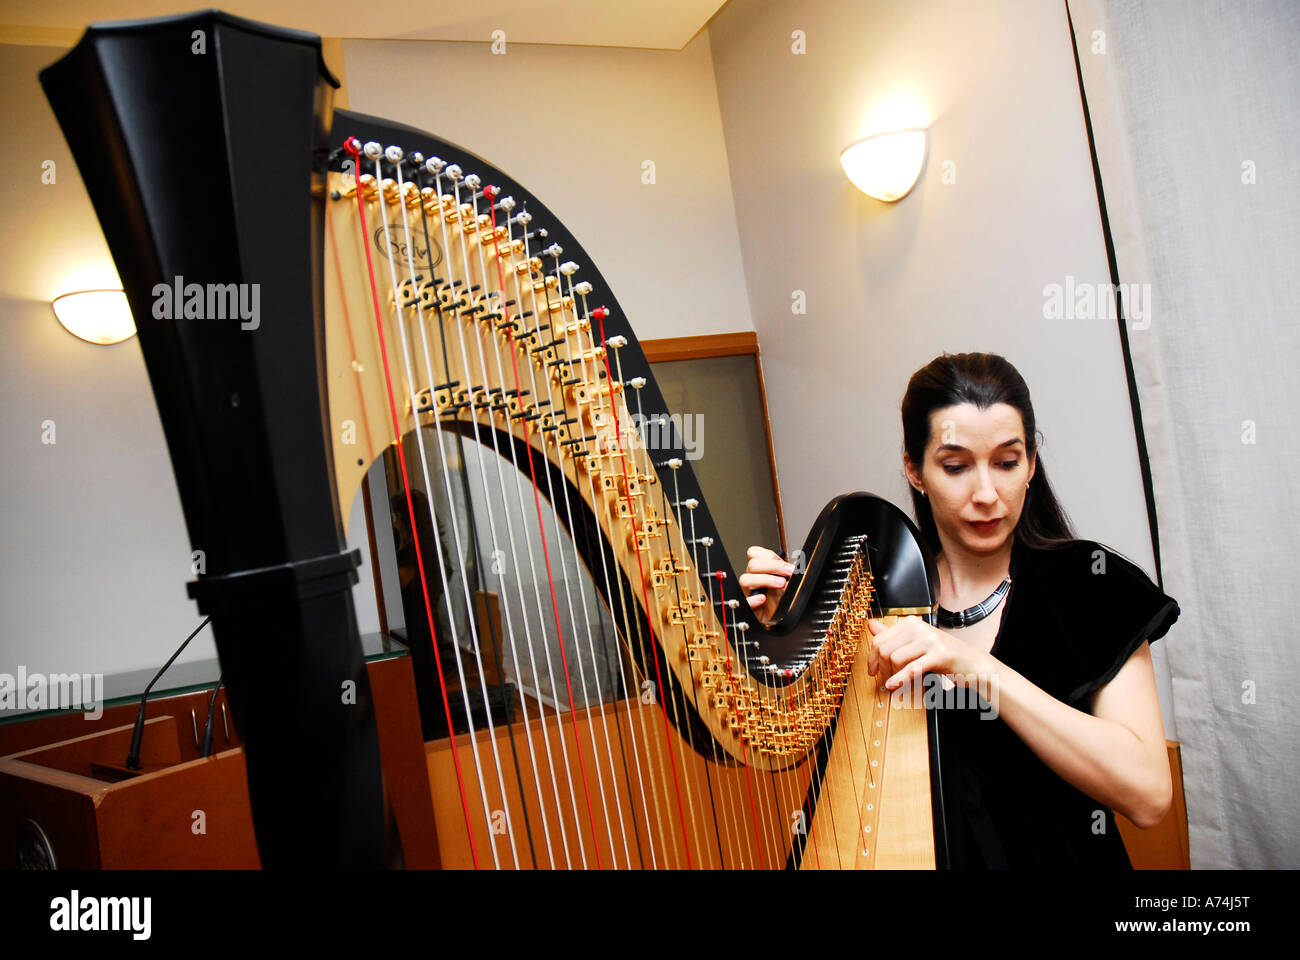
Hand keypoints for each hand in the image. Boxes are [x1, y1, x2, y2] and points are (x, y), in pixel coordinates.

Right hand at [739, 545, 794, 623]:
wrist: (782, 619)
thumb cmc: (783, 600)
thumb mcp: (788, 583)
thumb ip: (789, 572)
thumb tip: (797, 567)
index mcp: (761, 571)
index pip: (754, 553)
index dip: (769, 555)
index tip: (786, 565)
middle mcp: (753, 580)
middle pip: (752, 564)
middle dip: (773, 566)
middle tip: (788, 573)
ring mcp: (750, 593)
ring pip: (745, 579)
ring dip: (765, 579)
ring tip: (780, 584)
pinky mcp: (750, 608)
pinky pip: (744, 602)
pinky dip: (753, 600)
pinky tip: (763, 599)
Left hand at [866, 616, 991, 690]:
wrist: (974, 665)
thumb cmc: (944, 657)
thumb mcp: (916, 644)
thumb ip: (894, 636)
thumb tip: (870, 625)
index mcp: (911, 623)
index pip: (880, 639)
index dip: (872, 658)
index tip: (872, 672)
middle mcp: (919, 627)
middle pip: (885, 650)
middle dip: (883, 669)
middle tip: (889, 683)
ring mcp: (930, 639)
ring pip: (895, 659)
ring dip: (895, 677)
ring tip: (901, 687)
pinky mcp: (940, 654)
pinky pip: (913, 668)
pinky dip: (900, 679)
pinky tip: (894, 686)